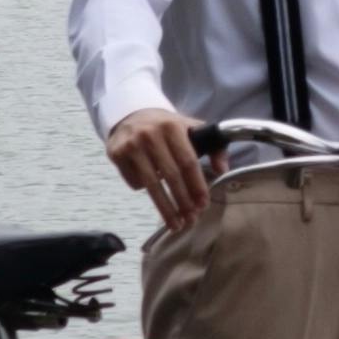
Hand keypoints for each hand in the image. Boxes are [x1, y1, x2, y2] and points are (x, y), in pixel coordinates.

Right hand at [105, 105, 209, 234]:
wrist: (130, 114)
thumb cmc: (165, 126)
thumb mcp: (190, 128)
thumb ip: (212, 147)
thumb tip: (223, 170)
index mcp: (172, 127)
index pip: (188, 161)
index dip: (197, 185)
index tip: (203, 204)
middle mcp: (150, 134)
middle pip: (170, 176)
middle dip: (183, 201)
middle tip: (191, 220)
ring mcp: (131, 145)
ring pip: (151, 184)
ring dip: (165, 208)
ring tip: (175, 224)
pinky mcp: (116, 154)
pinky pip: (134, 182)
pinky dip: (144, 191)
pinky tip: (154, 193)